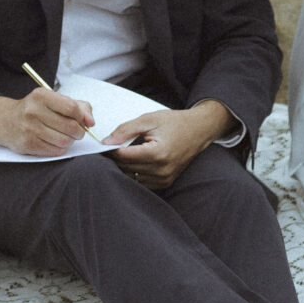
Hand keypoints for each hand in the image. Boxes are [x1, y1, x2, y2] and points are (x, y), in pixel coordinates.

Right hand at [0, 89, 94, 156]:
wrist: (4, 120)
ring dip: (69, 141)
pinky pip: (54, 151)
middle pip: (70, 127)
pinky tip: (55, 143)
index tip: (85, 122)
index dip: (83, 117)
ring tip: (65, 137)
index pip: (72, 108)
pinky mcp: (27, 144)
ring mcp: (29, 128)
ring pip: (64, 141)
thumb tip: (90, 122)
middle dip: (79, 132)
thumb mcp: (53, 100)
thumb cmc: (35, 109)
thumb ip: (78, 106)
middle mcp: (33, 110)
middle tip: (77, 132)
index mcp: (42, 95)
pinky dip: (60, 149)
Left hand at [106, 101, 233, 190]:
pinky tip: (136, 161)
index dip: (110, 150)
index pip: (123, 157)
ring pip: (131, 177)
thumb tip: (106, 142)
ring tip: (126, 153)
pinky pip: (141, 182)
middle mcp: (161, 170)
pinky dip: (135, 173)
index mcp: (157, 153)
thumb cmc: (175, 123)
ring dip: (125, 167)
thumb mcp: (149, 120)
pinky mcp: (165, 183)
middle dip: (116, 158)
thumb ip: (125, 130)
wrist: (199, 130)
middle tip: (112, 146)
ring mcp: (164, 179)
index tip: (105, 144)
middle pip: (125, 168)